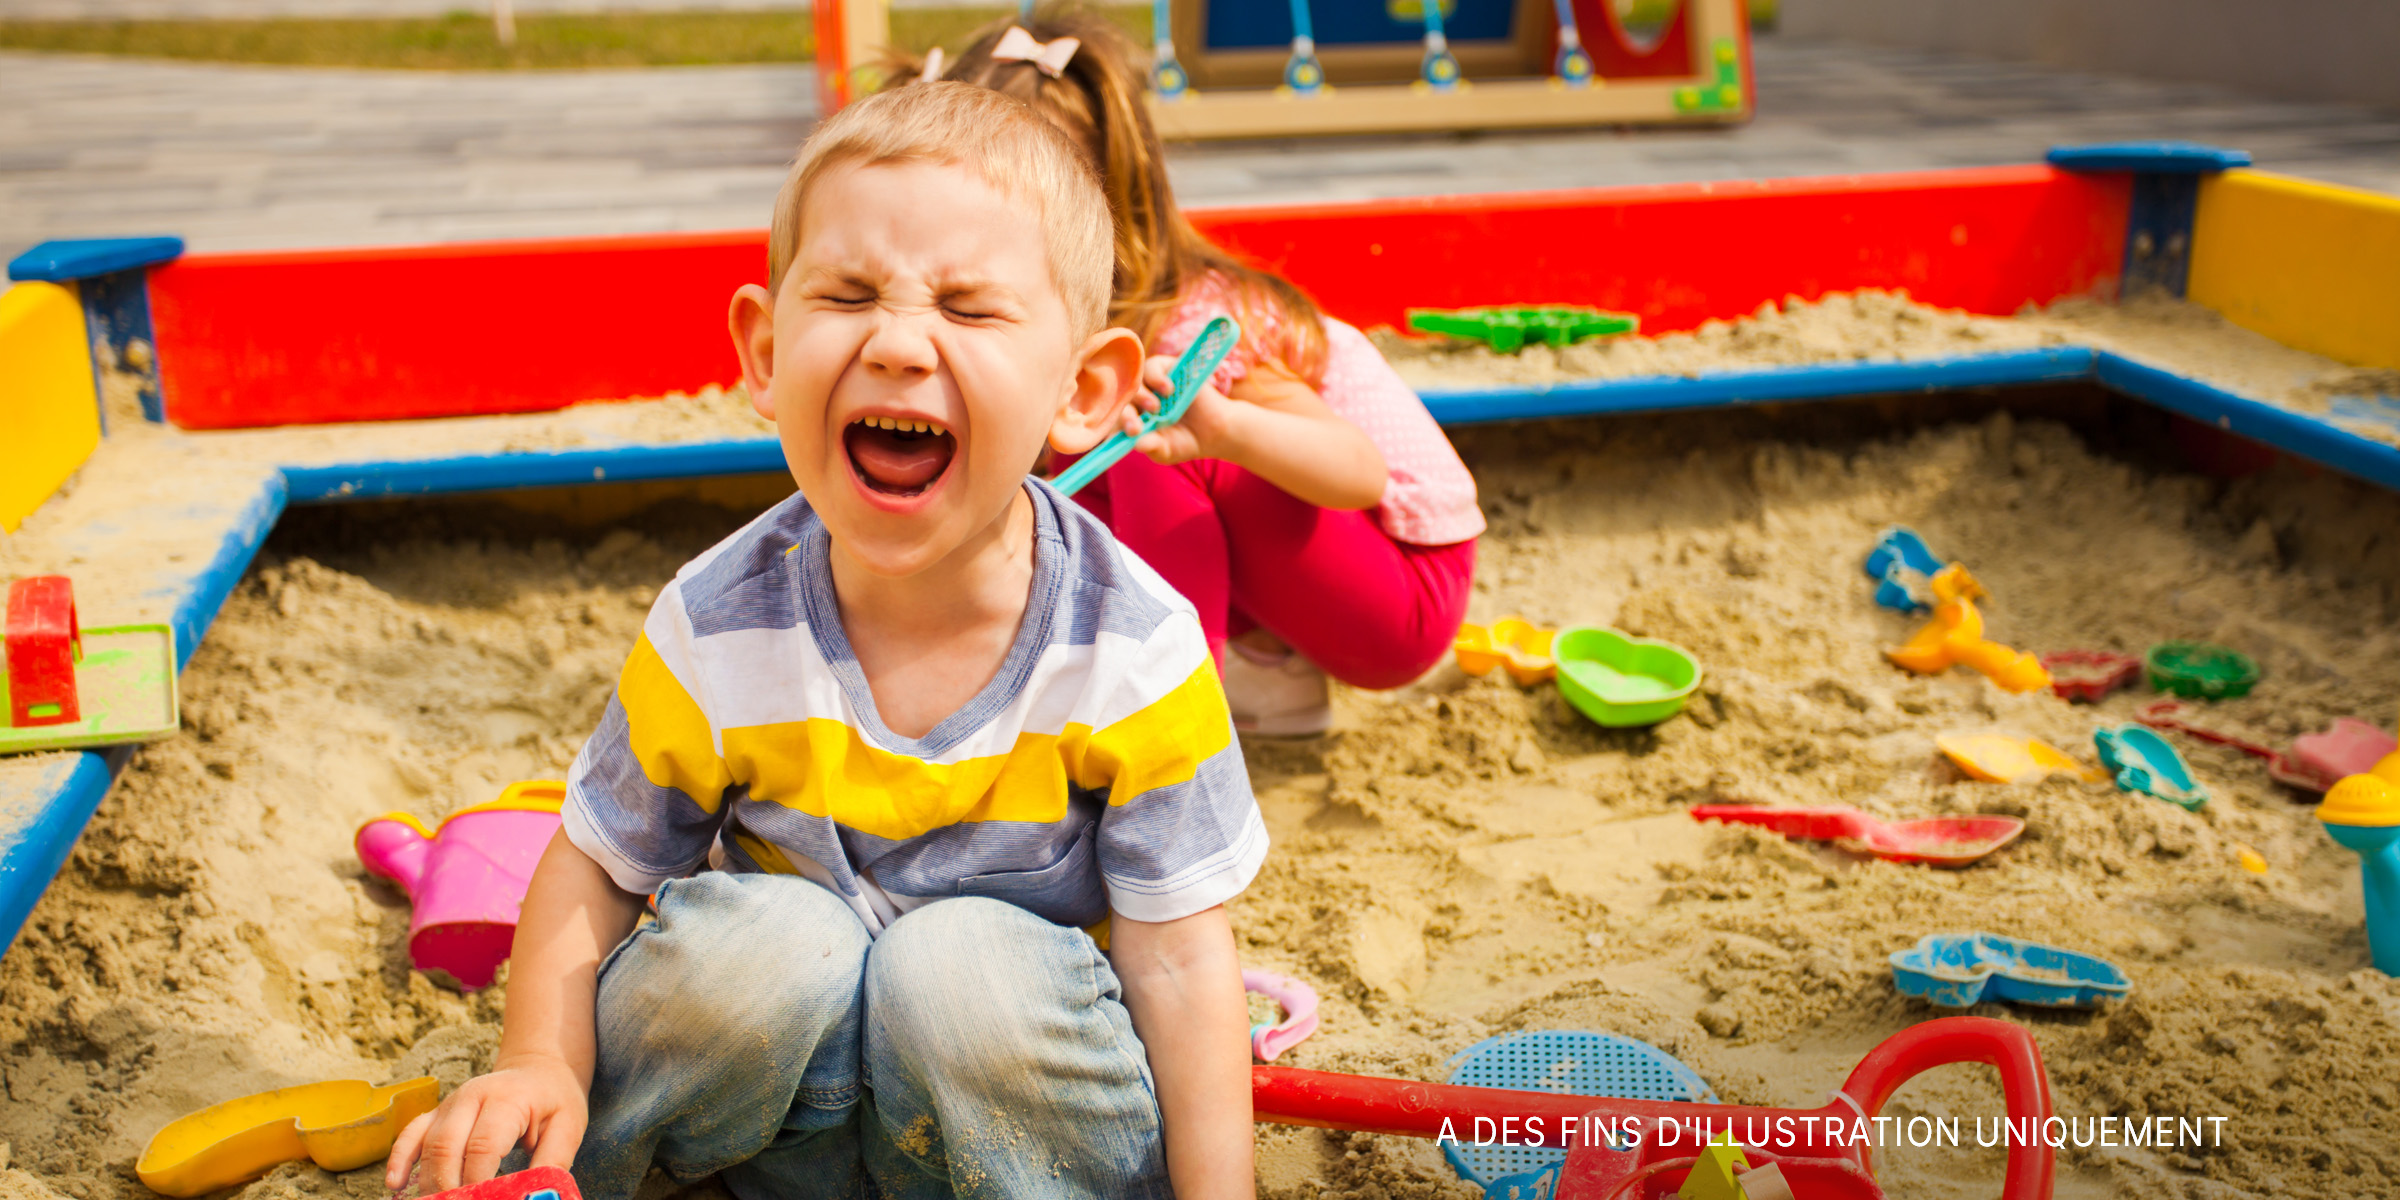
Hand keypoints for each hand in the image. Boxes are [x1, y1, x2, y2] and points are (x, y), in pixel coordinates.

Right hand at [385, 1056, 587, 1193]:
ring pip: (426, 1146)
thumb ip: (552, 1163)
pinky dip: (399, 1160)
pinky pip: (410, 1135)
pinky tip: (395, 1185)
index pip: (483, 1146)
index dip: (479, 1182)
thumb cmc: (554, 1100)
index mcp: (505, 1099)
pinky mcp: (437, 1114)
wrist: (537, 1069)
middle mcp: (470, 1098)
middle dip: (449, 1187)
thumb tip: (538, 1195)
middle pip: (447, 1148)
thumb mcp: (568, 1128)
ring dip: (428, 1182)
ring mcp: (449, 1104)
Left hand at [1121, 355, 1241, 466]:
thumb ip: (1152, 447)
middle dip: (1126, 415)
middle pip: (1121, 401)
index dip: (1117, 426)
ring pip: (1135, 383)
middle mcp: (1139, 400)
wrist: (1216, 431)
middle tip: (1136, 427)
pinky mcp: (1167, 369)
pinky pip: (1152, 367)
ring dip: (1141, 396)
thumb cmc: (1186, 442)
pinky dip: (1156, 377)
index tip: (1129, 434)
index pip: (1114, 420)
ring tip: (1155, 408)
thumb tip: (1137, 443)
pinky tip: (1167, 390)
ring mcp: (1152, 384)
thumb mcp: (1166, 451)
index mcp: (1134, 419)